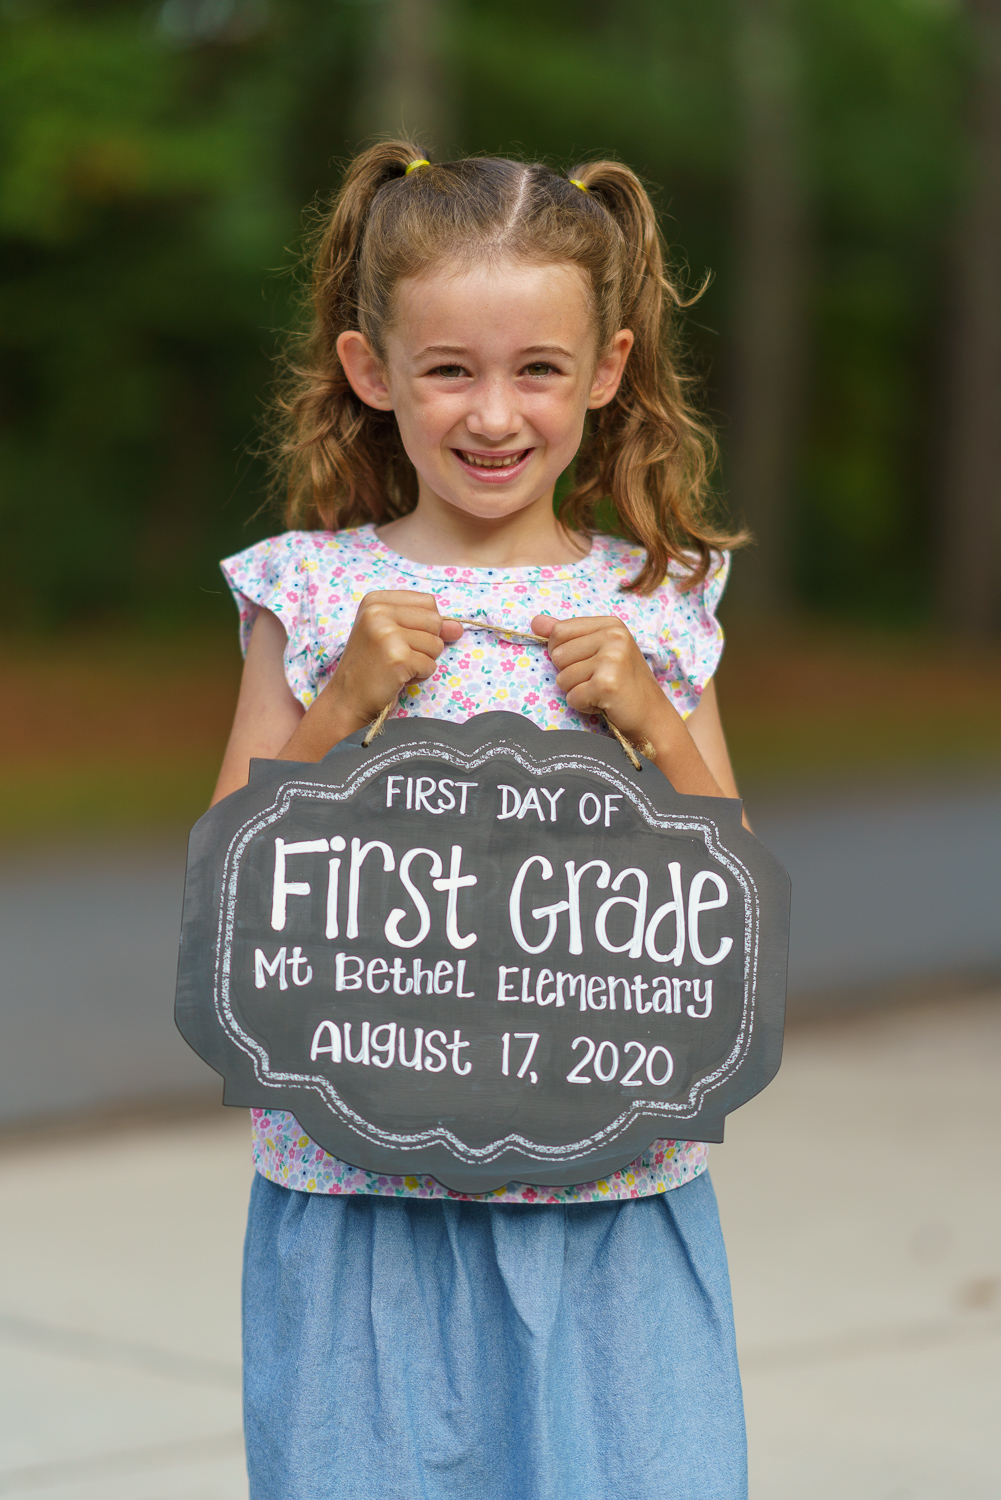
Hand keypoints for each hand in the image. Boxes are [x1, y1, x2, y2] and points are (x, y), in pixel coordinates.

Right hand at [279, 591, 461, 759]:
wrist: (347, 699)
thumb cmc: (371, 666)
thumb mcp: (394, 636)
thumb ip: (426, 626)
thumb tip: (458, 627)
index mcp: (376, 601)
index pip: (427, 602)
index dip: (426, 625)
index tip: (404, 639)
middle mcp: (378, 612)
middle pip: (435, 620)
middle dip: (426, 643)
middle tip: (399, 655)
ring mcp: (387, 634)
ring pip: (436, 644)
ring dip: (423, 661)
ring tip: (397, 667)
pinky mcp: (397, 658)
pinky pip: (431, 665)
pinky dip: (419, 676)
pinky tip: (397, 678)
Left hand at [531, 613, 667, 745]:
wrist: (652, 716)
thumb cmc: (623, 684)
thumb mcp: (598, 651)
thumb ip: (567, 635)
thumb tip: (535, 621)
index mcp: (610, 624)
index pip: (559, 631)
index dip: (562, 653)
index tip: (586, 663)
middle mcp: (613, 636)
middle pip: (557, 655)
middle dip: (570, 674)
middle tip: (596, 680)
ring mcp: (612, 659)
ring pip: (562, 677)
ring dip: (577, 691)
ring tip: (600, 691)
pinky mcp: (607, 683)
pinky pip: (572, 696)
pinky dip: (584, 705)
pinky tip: (603, 702)